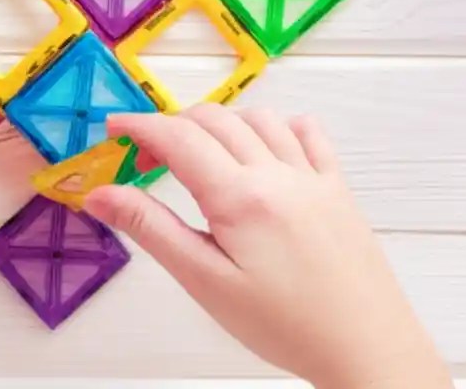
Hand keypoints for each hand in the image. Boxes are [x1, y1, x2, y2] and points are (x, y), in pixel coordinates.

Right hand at [85, 106, 451, 388]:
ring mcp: (312, 177)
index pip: (178, 137)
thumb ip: (152, 230)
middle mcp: (277, 174)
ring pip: (258, 119)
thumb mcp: (205, 282)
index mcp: (240, 197)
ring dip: (220, 123)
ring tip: (199, 154)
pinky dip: (277, 126)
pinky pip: (308, 133)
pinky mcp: (338, 188)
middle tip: (145, 159)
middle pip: (213, 120)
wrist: (365, 347)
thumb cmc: (285, 325)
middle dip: (170, 127)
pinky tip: (264, 146)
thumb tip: (101, 194)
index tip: (113, 128)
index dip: (139, 125)